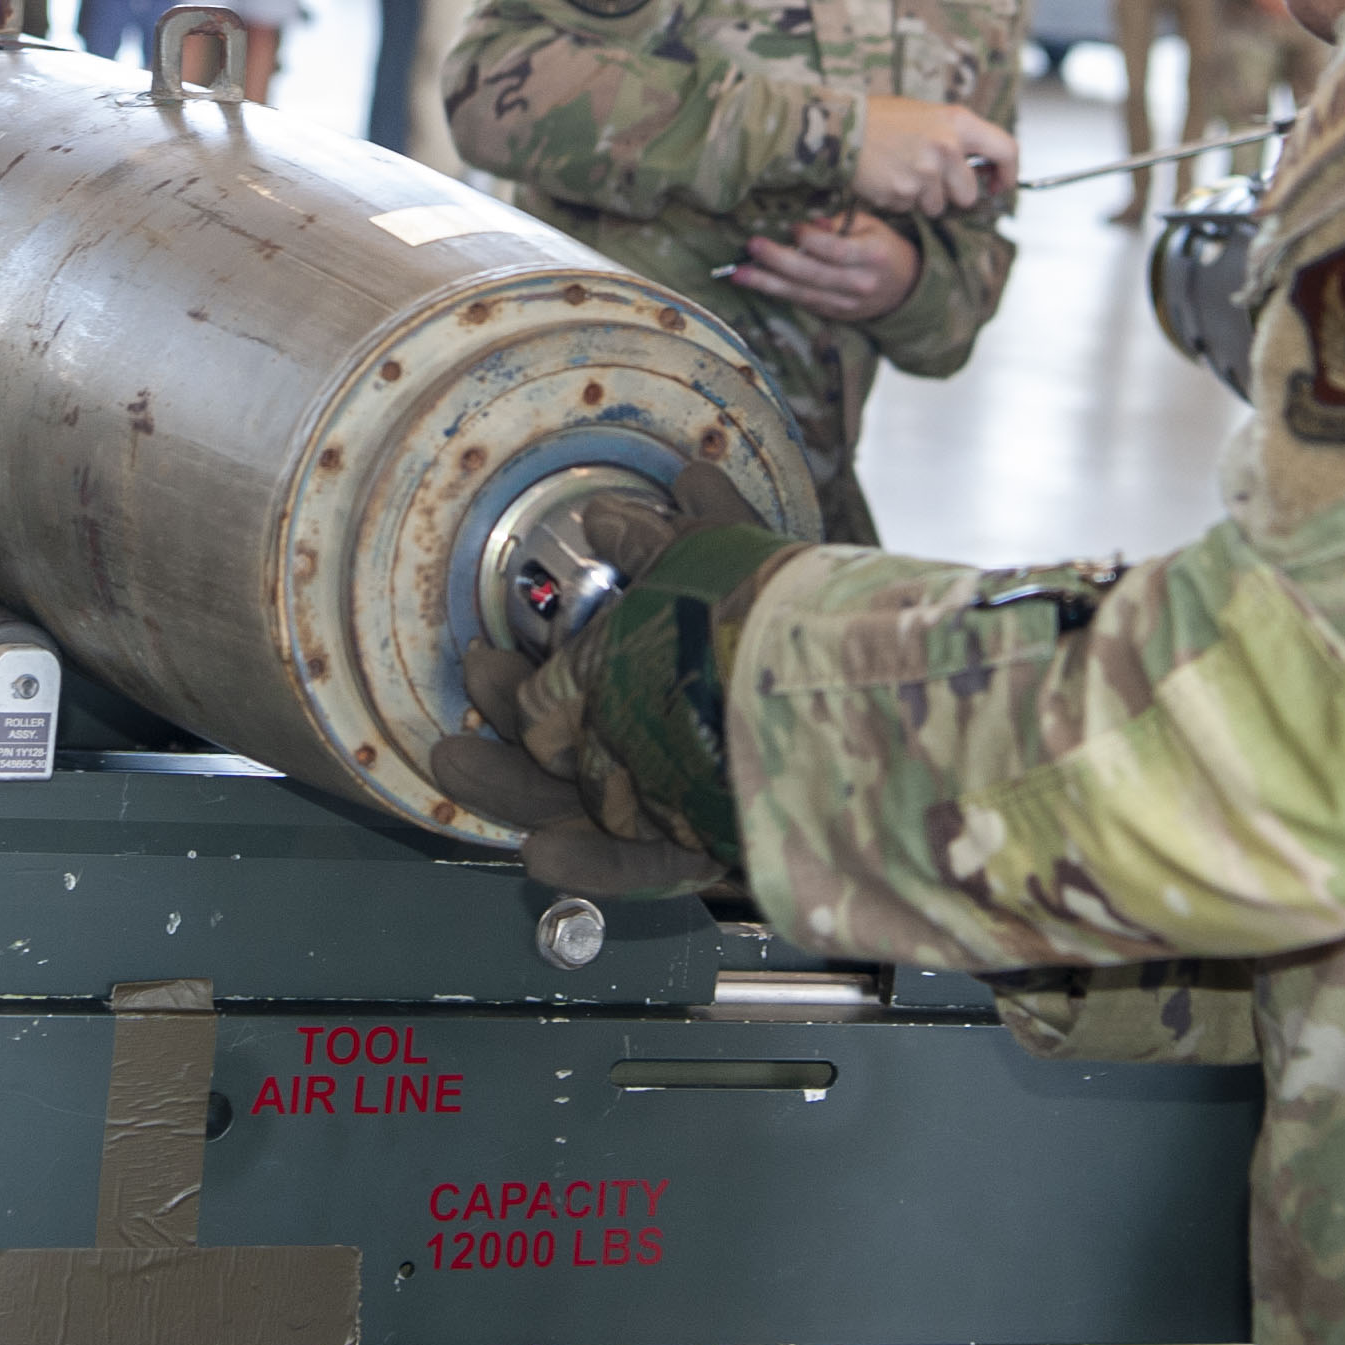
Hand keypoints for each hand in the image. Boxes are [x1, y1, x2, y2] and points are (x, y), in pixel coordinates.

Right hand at [429, 463, 801, 898]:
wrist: (888, 720)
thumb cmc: (810, 640)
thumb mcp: (754, 569)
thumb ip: (712, 533)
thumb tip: (682, 476)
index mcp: (673, 674)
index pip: (587, 678)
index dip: (530, 673)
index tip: (485, 654)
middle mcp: (680, 732)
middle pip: (575, 737)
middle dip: (510, 719)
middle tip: (460, 709)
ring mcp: (693, 795)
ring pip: (589, 800)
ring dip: (517, 790)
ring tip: (457, 768)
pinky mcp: (718, 853)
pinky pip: (647, 867)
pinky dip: (596, 862)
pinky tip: (544, 853)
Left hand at [721, 215, 918, 320]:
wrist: (904, 287)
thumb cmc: (881, 246)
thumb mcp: (871, 225)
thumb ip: (840, 224)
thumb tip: (811, 224)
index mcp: (873, 255)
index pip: (836, 250)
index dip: (811, 239)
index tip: (792, 226)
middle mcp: (860, 283)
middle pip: (813, 274)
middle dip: (779, 261)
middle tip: (752, 246)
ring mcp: (847, 304)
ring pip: (802, 293)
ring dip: (767, 283)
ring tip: (739, 273)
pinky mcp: (835, 314)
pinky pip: (803, 303)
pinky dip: (778, 293)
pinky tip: (757, 283)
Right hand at [856, 97, 1018, 215]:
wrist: (841, 127)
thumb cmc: (884, 119)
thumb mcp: (928, 115)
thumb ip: (957, 139)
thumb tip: (981, 169)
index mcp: (958, 122)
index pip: (1007, 150)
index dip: (1009, 172)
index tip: (1000, 184)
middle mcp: (947, 148)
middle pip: (968, 194)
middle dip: (952, 194)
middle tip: (930, 178)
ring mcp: (925, 173)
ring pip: (937, 206)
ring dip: (922, 197)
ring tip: (900, 171)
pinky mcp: (903, 192)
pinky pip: (910, 207)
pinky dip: (899, 198)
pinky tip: (885, 177)